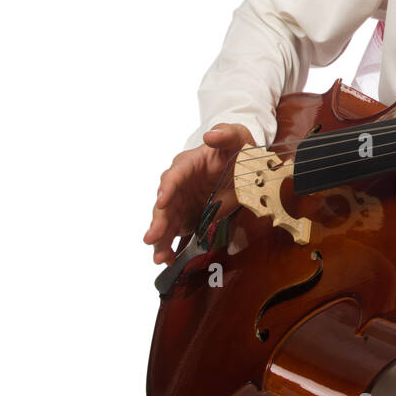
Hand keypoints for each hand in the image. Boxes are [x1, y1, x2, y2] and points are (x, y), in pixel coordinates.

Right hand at [143, 122, 253, 264]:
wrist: (243, 164)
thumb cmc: (236, 147)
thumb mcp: (237, 136)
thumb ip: (226, 134)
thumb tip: (210, 134)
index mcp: (187, 164)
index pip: (173, 176)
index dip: (167, 189)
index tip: (162, 201)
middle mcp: (179, 186)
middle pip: (165, 205)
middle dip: (159, 222)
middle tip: (152, 238)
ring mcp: (183, 203)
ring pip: (167, 222)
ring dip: (162, 240)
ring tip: (159, 258)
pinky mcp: (190, 217)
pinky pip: (178, 233)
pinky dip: (173, 247)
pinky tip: (169, 261)